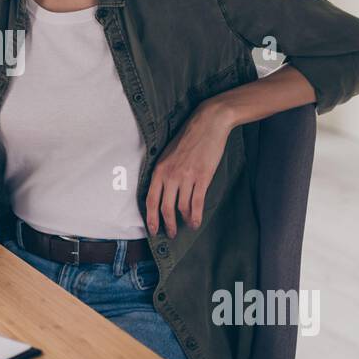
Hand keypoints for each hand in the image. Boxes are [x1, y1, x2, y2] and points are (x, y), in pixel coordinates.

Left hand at [145, 100, 232, 238]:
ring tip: (186, 227)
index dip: (150, 218)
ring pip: (181, 208)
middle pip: (164, 208)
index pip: (150, 200)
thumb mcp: (168, 154)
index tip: (152, 230)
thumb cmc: (188, 138)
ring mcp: (186, 177)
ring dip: (183, 222)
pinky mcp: (202, 178)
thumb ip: (164, 172)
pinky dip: (195, 216)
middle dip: (167, 225)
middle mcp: (170, 175)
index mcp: (159, 169)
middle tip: (170, 234)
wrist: (208, 124)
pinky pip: (196, 203)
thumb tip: (163, 192)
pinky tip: (196, 223)